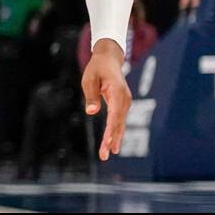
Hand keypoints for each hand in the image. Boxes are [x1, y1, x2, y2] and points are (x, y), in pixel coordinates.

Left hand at [81, 38, 131, 160]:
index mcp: (118, 92)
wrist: (109, 59)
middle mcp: (124, 100)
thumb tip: (91, 112)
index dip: (112, 130)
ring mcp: (125, 103)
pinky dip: (116, 132)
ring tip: (108, 153)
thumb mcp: (89, 79)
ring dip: (115, 139)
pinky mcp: (122, 105)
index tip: (108, 142)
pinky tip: (112, 144)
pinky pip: (119, 121)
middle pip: (119, 123)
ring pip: (120, 124)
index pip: (115, 115)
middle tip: (106, 154)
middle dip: (112, 140)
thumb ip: (91, 96)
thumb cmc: (97, 68)